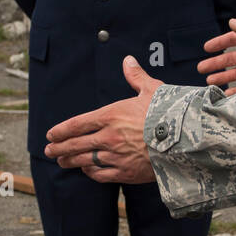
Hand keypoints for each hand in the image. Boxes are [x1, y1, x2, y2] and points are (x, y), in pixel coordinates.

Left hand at [43, 56, 160, 183]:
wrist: (186, 140)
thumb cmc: (169, 113)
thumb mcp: (152, 90)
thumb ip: (136, 77)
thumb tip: (128, 60)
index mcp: (110, 115)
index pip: (77, 124)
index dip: (60, 130)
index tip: (50, 134)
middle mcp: (108, 137)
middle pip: (75, 144)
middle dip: (59, 148)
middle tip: (49, 150)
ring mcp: (116, 156)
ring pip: (85, 161)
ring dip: (70, 161)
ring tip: (61, 162)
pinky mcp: (126, 172)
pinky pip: (101, 175)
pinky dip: (90, 173)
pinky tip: (86, 171)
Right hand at [197, 18, 235, 94]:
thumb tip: (231, 21)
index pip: (233, 41)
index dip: (219, 43)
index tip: (206, 48)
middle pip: (230, 59)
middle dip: (215, 63)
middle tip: (200, 68)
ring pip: (235, 74)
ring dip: (222, 77)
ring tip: (209, 82)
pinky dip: (235, 92)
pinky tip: (224, 94)